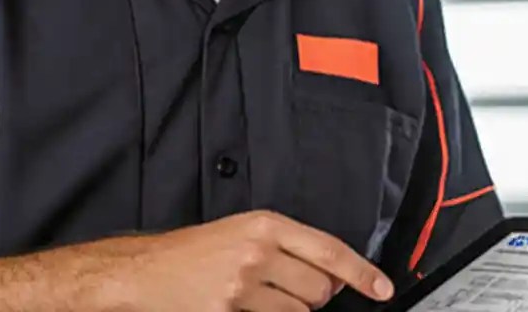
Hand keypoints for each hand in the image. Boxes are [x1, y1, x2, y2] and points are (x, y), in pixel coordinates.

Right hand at [121, 210, 394, 311]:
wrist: (144, 271)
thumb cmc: (194, 253)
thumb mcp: (242, 232)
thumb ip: (289, 247)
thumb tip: (333, 276)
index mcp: (264, 225)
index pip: (328, 250)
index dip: (363, 273)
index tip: (383, 287)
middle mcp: (256, 253)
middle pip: (320, 289)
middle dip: (314, 296)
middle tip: (286, 290)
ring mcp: (241, 288)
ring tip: (259, 299)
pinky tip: (246, 309)